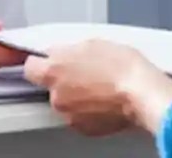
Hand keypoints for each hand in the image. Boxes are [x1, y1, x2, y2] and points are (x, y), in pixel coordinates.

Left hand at [24, 40, 171, 136]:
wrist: (142, 93)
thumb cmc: (123, 66)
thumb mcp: (91, 43)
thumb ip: (67, 49)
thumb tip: (58, 52)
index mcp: (54, 71)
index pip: (30, 67)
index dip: (40, 62)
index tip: (47, 60)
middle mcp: (56, 96)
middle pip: (50, 86)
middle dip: (64, 79)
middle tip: (85, 70)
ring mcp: (69, 115)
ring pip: (66, 102)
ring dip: (77, 95)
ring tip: (100, 85)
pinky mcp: (85, 129)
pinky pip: (80, 116)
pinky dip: (89, 109)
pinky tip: (105, 98)